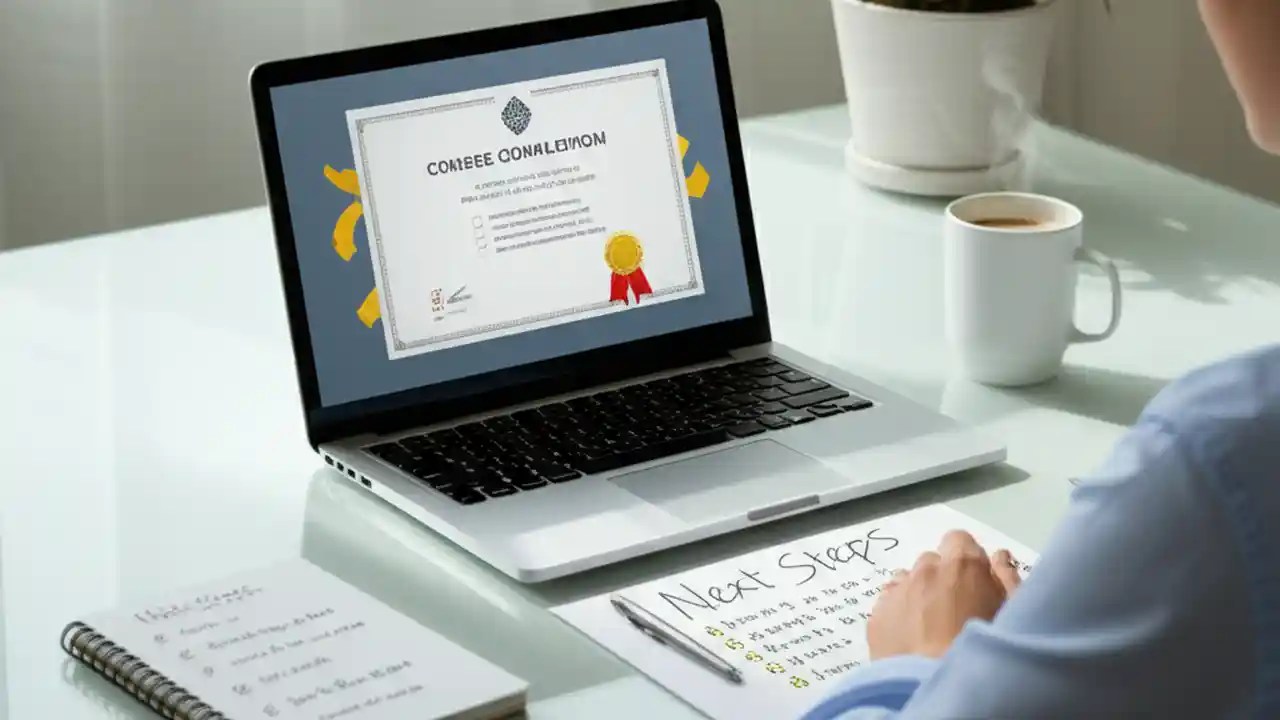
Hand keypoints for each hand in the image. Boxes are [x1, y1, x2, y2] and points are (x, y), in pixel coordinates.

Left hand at [867, 530, 1021, 659]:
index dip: (966, 560)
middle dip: (943, 579)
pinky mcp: (877, 615)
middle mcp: (926, 569)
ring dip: (918, 595)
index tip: (973, 582)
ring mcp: (897, 590)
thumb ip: (1008, 578)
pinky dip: (898, 613)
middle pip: (932, 562)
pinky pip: (888, 603)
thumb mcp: (1013, 612)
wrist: (935, 684)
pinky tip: (910, 637)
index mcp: (962, 564)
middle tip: (954, 611)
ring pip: (907, 581)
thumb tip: (999, 557)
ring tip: (930, 627)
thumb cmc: (986, 650)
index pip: (959, 540)